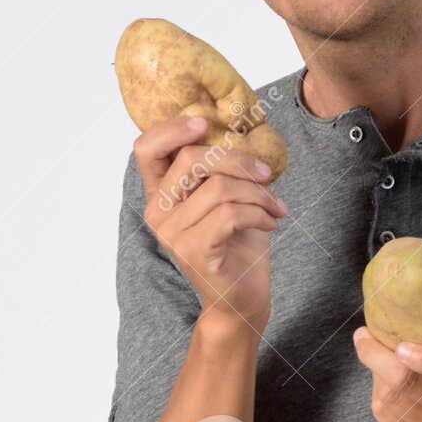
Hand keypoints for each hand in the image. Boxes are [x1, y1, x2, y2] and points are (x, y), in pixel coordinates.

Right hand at [133, 114, 287, 330]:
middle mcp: (157, 213)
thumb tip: (238, 129)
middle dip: (239, 160)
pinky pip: (231, 214)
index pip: (145, 149)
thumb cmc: (238, 245)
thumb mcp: (227, 198)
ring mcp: (172, 234)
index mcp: (160, 194)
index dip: (172, 128)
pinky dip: (260, 213)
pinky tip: (272, 222)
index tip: (205, 122)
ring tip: (276, 206)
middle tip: (267, 174)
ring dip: (259, 193)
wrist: (243, 299)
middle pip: (192, 159)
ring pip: (220, 188)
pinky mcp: (194, 251)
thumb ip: (219, 169)